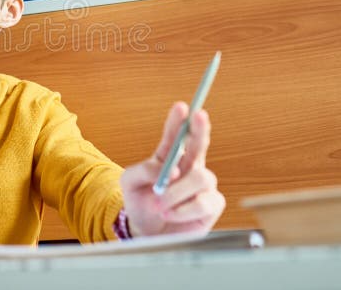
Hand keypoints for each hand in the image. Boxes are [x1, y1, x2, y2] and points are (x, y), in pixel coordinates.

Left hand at [120, 102, 224, 236]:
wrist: (146, 233)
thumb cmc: (139, 202)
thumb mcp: (129, 183)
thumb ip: (142, 170)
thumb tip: (167, 169)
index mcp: (169, 156)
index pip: (175, 134)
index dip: (178, 120)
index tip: (181, 107)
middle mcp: (189, 166)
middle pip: (199, 143)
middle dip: (200, 128)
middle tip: (199, 115)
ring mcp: (203, 185)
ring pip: (200, 176)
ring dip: (177, 191)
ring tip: (159, 204)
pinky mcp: (212, 204)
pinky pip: (204, 201)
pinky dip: (184, 209)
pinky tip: (171, 214)